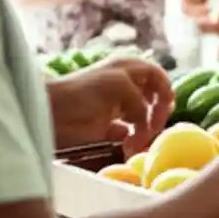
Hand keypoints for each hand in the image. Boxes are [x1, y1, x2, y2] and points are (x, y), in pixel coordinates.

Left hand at [46, 57, 174, 155]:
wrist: (51, 111)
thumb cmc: (83, 90)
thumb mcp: (119, 84)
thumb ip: (141, 100)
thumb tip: (147, 122)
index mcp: (128, 69)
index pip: (158, 76)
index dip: (165, 90)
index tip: (167, 107)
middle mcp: (125, 86)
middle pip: (153, 100)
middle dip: (156, 115)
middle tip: (152, 130)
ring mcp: (116, 108)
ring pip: (143, 119)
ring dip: (145, 132)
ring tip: (137, 144)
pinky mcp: (106, 127)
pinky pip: (129, 135)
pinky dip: (132, 141)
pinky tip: (129, 148)